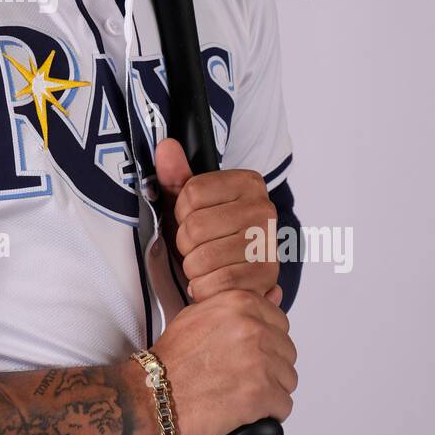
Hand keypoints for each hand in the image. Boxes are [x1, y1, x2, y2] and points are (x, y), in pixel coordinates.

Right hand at [150, 289, 296, 434]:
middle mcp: (253, 328)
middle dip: (270, 368)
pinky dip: (268, 413)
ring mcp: (258, 361)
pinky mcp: (259, 394)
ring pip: (288, 380)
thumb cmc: (174, 357)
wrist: (153, 391)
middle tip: (240, 377)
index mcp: (240, 303)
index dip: (265, 343)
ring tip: (240, 393)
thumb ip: (240, 306)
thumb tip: (278, 294)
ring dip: (269, 390)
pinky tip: (245, 409)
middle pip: (287, 353)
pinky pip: (283, 406)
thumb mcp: (201, 315)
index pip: (280, 324)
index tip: (246, 354)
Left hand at [153, 138, 281, 306]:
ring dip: (194, 269)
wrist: (239, 275)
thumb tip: (166, 146)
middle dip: (185, 244)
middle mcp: (264, 209)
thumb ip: (175, 174)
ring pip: (202, 257)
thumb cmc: (211, 236)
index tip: (194, 219)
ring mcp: (268, 243)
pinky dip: (204, 288)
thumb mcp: (190, 203)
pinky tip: (212, 282)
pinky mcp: (266, 276)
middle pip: (194, 227)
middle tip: (199, 248)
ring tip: (206, 266)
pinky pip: (217, 283)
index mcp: (248, 183)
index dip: (181, 213)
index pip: (191, 193)